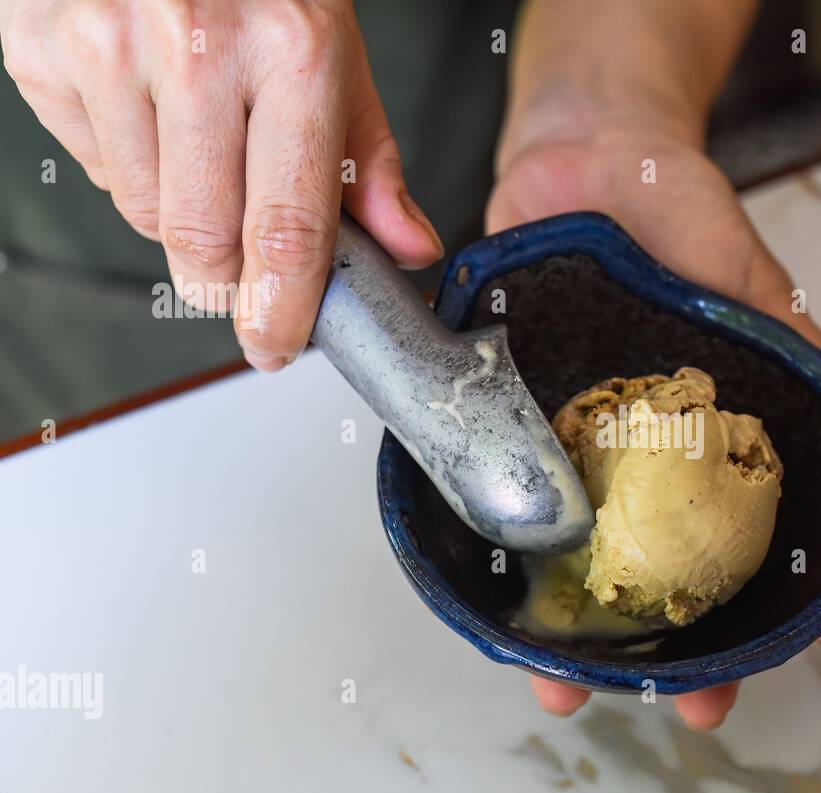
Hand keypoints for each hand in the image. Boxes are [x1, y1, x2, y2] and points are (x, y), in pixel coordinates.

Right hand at [0, 0, 441, 367]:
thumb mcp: (336, 49)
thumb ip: (370, 159)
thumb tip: (408, 246)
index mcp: (291, 52)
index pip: (287, 227)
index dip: (281, 309)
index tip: (275, 346)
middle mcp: (195, 49)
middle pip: (203, 242)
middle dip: (227, 275)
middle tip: (243, 256)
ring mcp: (106, 47)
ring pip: (142, 214)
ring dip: (178, 212)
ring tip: (199, 141)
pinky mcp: (41, 51)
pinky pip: (91, 165)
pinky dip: (125, 161)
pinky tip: (147, 105)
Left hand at [488, 118, 820, 730]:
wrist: (580, 150)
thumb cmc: (677, 208)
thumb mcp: (751, 280)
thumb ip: (794, 347)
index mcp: (712, 438)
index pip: (755, 536)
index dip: (785, 595)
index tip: (812, 645)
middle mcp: (644, 459)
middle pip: (664, 576)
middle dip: (679, 654)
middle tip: (693, 708)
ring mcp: (575, 451)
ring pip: (578, 564)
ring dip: (578, 637)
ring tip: (572, 690)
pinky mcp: (512, 428)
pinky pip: (502, 508)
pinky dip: (501, 568)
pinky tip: (501, 613)